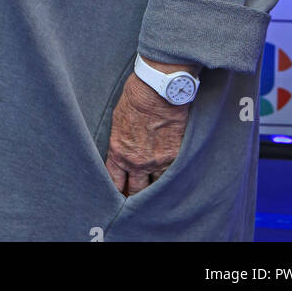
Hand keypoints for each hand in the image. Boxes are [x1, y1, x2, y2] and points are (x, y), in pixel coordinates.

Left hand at [105, 72, 190, 196]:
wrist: (158, 90)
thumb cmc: (136, 97)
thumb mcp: (119, 119)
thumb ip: (121, 141)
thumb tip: (124, 150)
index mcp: (119, 152)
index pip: (115, 181)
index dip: (118, 189)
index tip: (121, 193)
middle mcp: (137, 162)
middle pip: (136, 190)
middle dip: (137, 195)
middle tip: (138, 201)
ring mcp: (157, 162)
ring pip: (156, 188)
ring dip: (156, 190)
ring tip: (158, 197)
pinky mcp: (175, 157)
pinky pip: (173, 177)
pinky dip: (173, 181)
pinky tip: (174, 185)